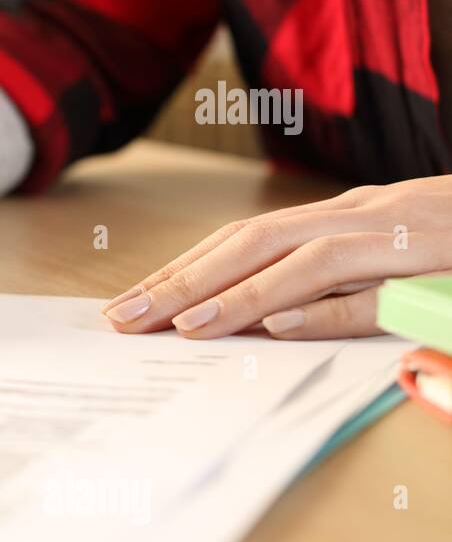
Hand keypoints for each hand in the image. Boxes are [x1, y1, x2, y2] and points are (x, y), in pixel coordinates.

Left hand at [101, 177, 451, 339]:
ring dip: (233, 292)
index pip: (239, 242)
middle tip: (121, 318)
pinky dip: (323, 302)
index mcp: (333, 219)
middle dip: (179, 281)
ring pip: (297, 259)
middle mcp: (351, 217)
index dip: (180, 270)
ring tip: (177, 325)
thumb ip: (331, 287)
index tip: (127, 304)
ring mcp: (391, 233)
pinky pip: (371, 283)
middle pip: (248, 243)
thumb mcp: (385, 262)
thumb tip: (265, 321)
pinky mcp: (429, 258)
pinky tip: (274, 321)